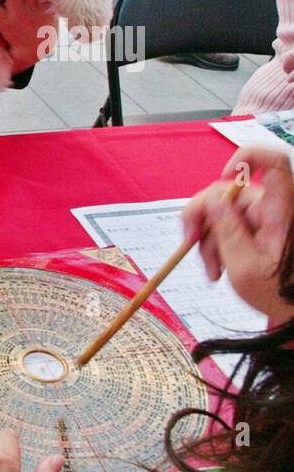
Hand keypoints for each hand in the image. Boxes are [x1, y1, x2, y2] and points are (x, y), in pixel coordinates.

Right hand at [182, 146, 293, 323]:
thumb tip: (213, 202)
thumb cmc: (280, 294)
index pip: (274, 162)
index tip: (222, 177)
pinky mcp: (256, 229)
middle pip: (229, 192)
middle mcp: (273, 208)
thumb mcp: (246, 268)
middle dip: (204, 217)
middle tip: (189, 242)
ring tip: (211, 269)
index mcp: (280, 211)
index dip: (246, 159)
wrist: (292, 312)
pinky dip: (216, 245)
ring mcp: (264, 219)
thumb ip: (228, 232)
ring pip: (222, 213)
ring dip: (208, 239)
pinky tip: (217, 267)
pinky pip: (227, 226)